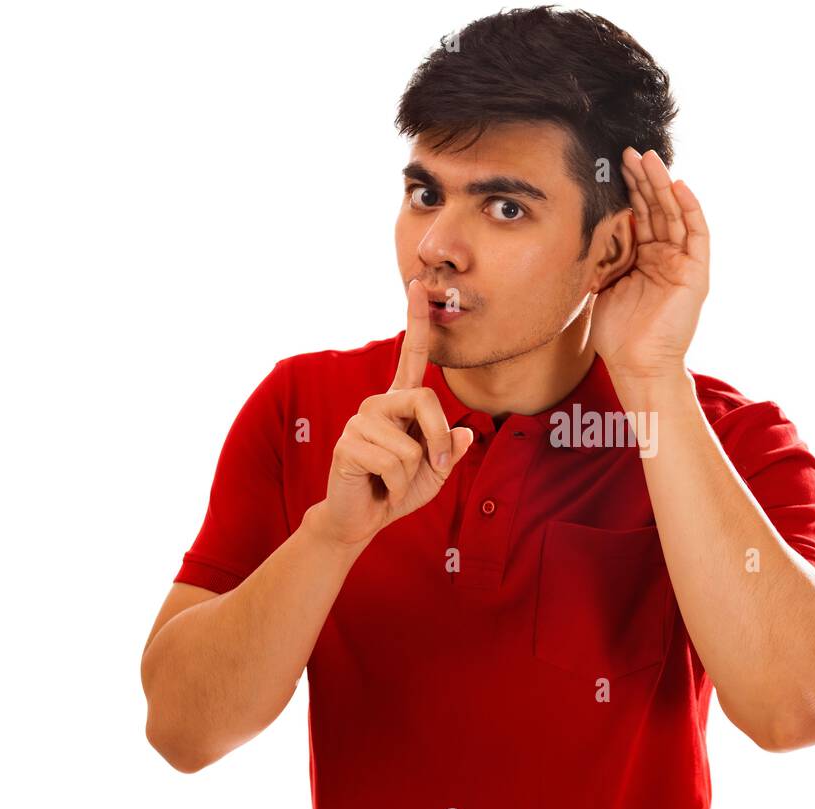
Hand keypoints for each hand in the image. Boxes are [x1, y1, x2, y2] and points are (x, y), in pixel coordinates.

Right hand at [312, 279, 474, 546]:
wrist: (362, 518)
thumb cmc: (397, 490)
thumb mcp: (435, 473)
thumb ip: (450, 452)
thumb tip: (467, 434)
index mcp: (401, 403)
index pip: (411, 356)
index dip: (416, 321)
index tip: (418, 285)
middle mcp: (379, 404)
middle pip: (426, 401)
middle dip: (438, 440)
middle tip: (432, 467)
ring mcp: (360, 422)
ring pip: (411, 445)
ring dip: (411, 474)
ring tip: (392, 480)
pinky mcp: (347, 445)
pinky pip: (392, 464)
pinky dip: (395, 485)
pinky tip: (379, 486)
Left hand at [588, 147, 709, 383]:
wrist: (635, 365)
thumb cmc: (617, 333)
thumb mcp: (602, 284)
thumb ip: (603, 255)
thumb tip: (586, 226)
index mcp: (644, 258)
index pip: (638, 214)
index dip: (627, 189)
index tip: (611, 165)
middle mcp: (666, 256)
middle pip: (656, 208)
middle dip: (643, 178)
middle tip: (627, 151)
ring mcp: (682, 263)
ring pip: (674, 213)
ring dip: (662, 184)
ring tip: (648, 158)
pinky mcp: (696, 273)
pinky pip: (696, 233)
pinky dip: (689, 208)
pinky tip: (677, 185)